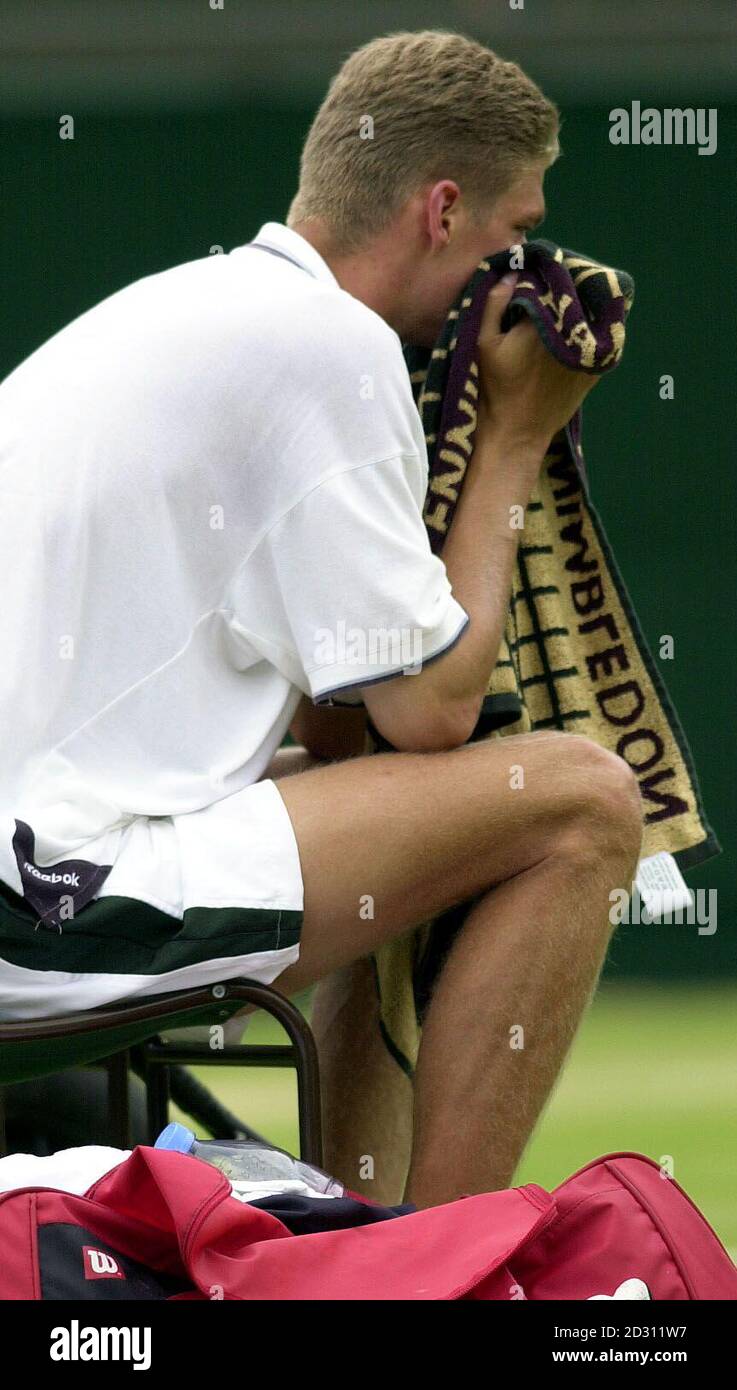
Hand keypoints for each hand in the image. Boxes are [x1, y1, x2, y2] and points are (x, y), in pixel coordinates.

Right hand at [476, 274, 598, 453]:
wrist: (518, 433)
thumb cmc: (495, 389)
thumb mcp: (483, 343)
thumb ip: (493, 303)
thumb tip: (511, 271)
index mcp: (542, 319)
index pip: (551, 280)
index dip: (545, 272)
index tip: (538, 269)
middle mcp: (571, 330)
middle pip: (576, 293)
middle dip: (566, 284)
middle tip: (555, 278)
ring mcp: (588, 349)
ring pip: (593, 311)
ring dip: (583, 302)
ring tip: (568, 298)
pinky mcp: (596, 366)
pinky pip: (602, 334)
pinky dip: (594, 324)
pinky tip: (581, 322)